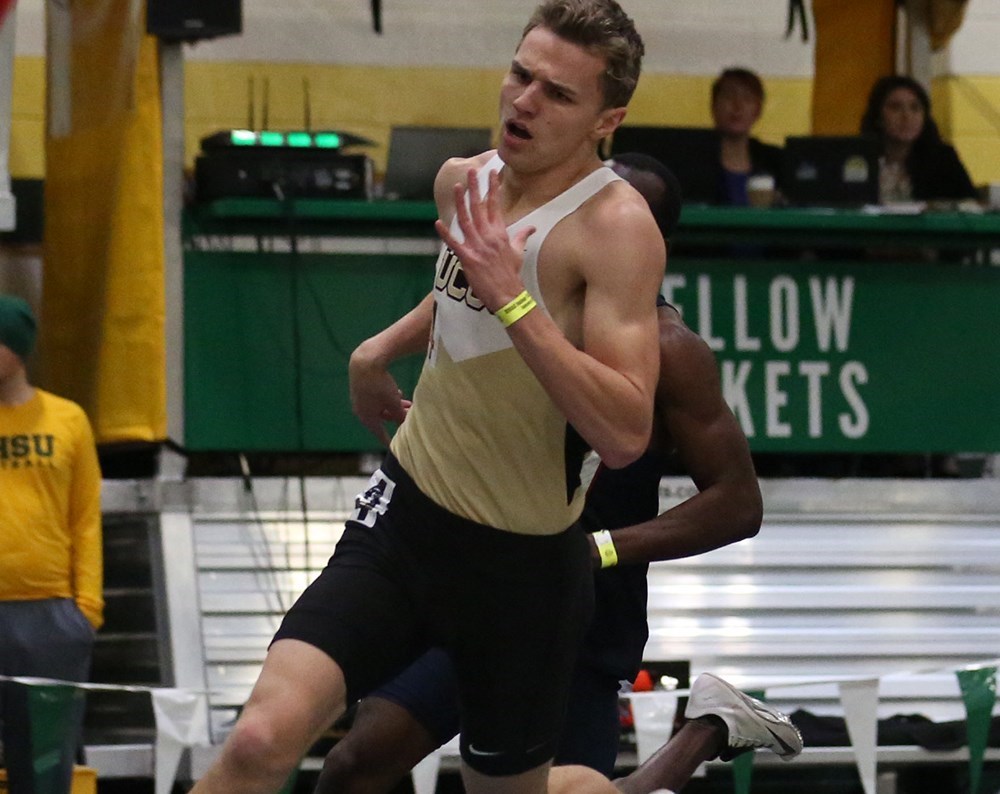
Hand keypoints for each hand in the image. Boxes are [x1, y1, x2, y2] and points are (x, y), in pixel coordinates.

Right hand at [349, 349, 408, 446]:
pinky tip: (397, 393)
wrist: (366, 360)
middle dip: (397, 417)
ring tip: (407, 403)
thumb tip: (405, 425)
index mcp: (367, 417)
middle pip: (381, 418)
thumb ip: (399, 415)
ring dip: (394, 406)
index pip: (380, 434)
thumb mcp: (393, 402)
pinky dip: (387, 398)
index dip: (389, 440)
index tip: (394, 448)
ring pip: (380, 407)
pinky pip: (376, 398)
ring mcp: (360, 399)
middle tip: (410, 416)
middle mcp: (361, 410)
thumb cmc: (380, 384)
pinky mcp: (361, 388)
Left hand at [434, 168, 535, 312]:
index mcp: (501, 233)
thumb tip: (531, 228)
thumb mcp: (518, 252)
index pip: (496, 205)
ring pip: (466, 220)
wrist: (507, 295)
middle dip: (475, 188)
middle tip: (471, 172)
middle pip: (480, 207)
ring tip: (456, 187)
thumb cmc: (512, 274)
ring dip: (460, 203)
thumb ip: (522, 237)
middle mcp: (489, 236)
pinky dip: (445, 233)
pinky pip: (454, 243)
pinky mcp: (468, 258)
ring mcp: (477, 246)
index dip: (493, 188)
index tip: (491, 173)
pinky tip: (437, 222)